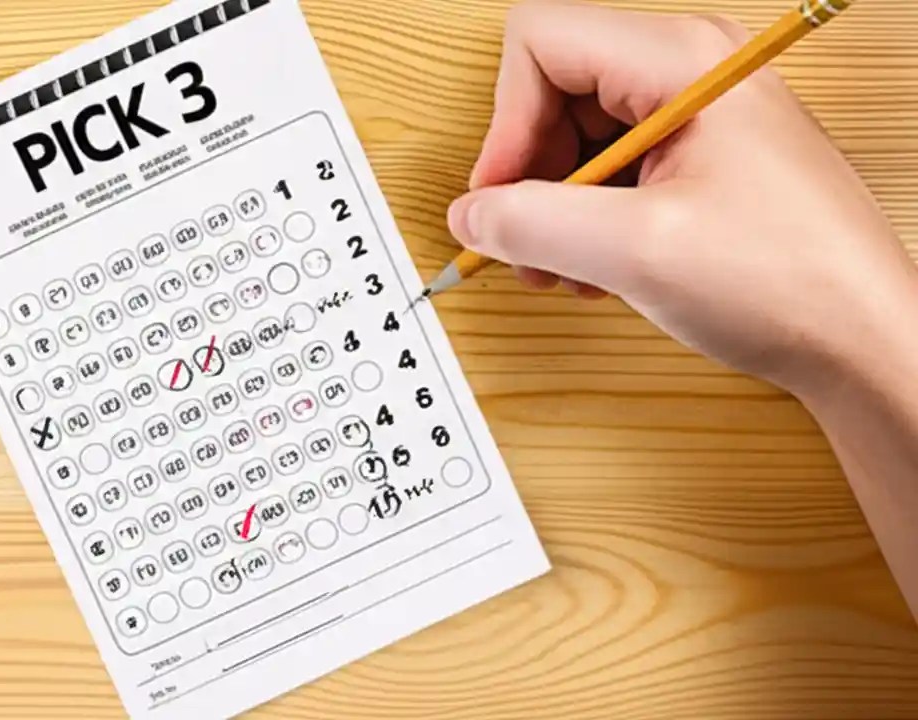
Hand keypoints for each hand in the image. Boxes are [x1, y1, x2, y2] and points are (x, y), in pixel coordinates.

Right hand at [447, 0, 917, 397]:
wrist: (861, 340)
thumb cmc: (786, 281)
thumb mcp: (635, 251)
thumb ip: (531, 223)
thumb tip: (470, 215)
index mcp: (680, 61)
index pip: (540, 45)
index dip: (505, 123)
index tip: (501, 197)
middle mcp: (686, 74)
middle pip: (552, 93)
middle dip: (527, 174)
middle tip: (527, 245)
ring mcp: (694, 117)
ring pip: (576, 138)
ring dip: (553, 209)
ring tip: (567, 271)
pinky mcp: (697, 160)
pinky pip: (610, 172)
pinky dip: (587, 223)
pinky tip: (600, 271)